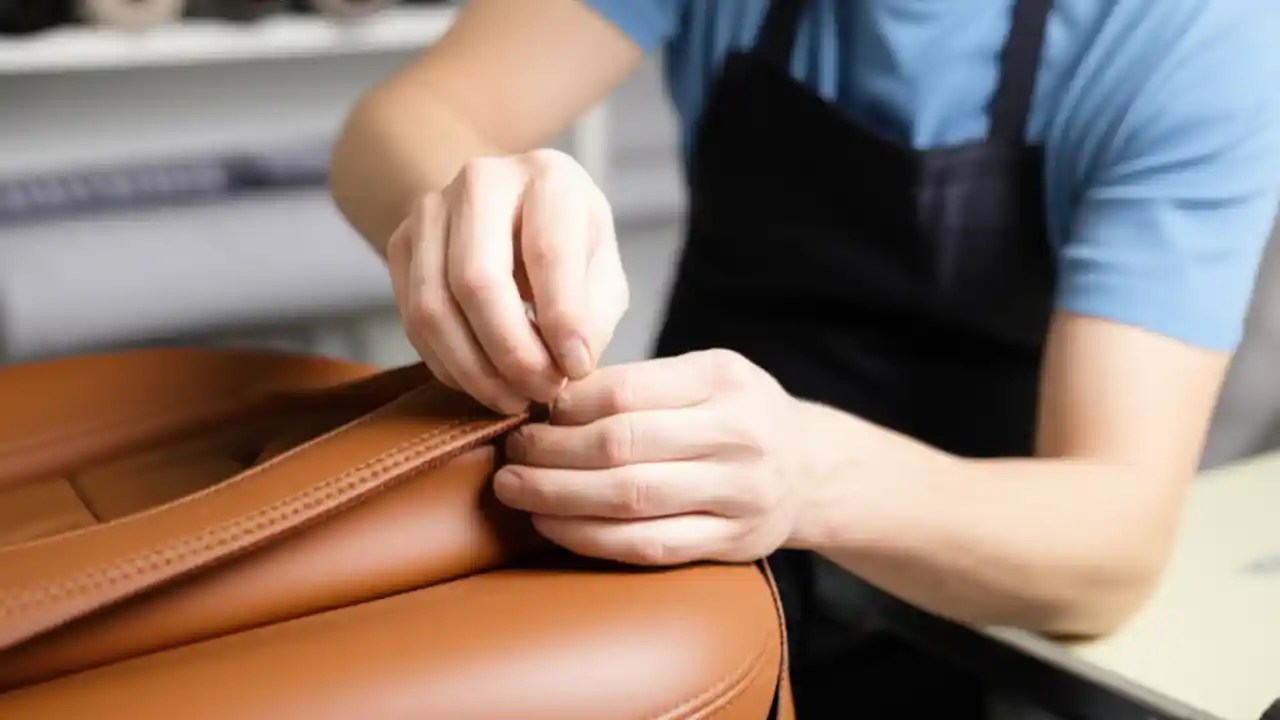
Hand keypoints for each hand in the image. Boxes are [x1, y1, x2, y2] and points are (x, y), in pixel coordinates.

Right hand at [385, 149, 628, 413]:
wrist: (510, 206)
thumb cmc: (568, 242)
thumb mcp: (602, 267)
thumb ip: (594, 313)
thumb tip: (568, 363)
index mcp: (548, 177)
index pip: (548, 253)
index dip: (562, 322)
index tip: (576, 369)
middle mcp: (483, 181)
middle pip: (477, 280)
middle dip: (511, 352)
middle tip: (542, 392)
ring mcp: (432, 209)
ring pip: (435, 307)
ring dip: (476, 370)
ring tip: (514, 398)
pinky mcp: (400, 243)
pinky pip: (414, 320)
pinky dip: (450, 365)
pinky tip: (484, 382)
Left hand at [494, 349, 805, 565]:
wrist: (811, 469)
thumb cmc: (738, 413)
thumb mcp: (707, 373)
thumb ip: (640, 383)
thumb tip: (546, 394)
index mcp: (723, 379)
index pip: (624, 392)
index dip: (563, 406)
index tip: (528, 411)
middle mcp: (737, 436)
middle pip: (621, 447)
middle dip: (549, 454)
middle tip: (510, 455)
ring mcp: (738, 494)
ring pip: (628, 501)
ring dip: (557, 498)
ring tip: (515, 490)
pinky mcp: (731, 543)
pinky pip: (647, 546)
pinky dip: (589, 538)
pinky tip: (553, 526)